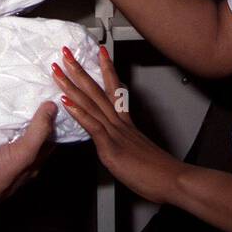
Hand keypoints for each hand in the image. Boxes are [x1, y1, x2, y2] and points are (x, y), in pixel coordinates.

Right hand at [0, 101, 57, 218]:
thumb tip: (53, 106)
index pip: (48, 139)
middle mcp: (18, 162)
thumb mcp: (23, 152)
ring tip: (10, 97)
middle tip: (30, 94)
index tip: (50, 99)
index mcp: (32, 163)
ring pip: (8, 136)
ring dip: (9, 121)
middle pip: (28, 136)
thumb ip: (38, 131)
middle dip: (30, 117)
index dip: (52, 121)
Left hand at [51, 43, 183, 205]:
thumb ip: (126, 141)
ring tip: (58, 70)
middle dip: (79, 70)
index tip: (100, 51)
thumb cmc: (157, 170)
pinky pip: (93, 126)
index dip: (106, 68)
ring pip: (91, 103)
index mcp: (125, 122)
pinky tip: (66, 102)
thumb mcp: (137, 150)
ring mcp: (115, 133)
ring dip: (72, 86)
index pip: (113, 89)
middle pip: (96, 90)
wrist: (172, 180)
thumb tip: (120, 140)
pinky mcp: (112, 147)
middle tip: (65, 52)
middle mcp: (119, 123)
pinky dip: (79, 113)